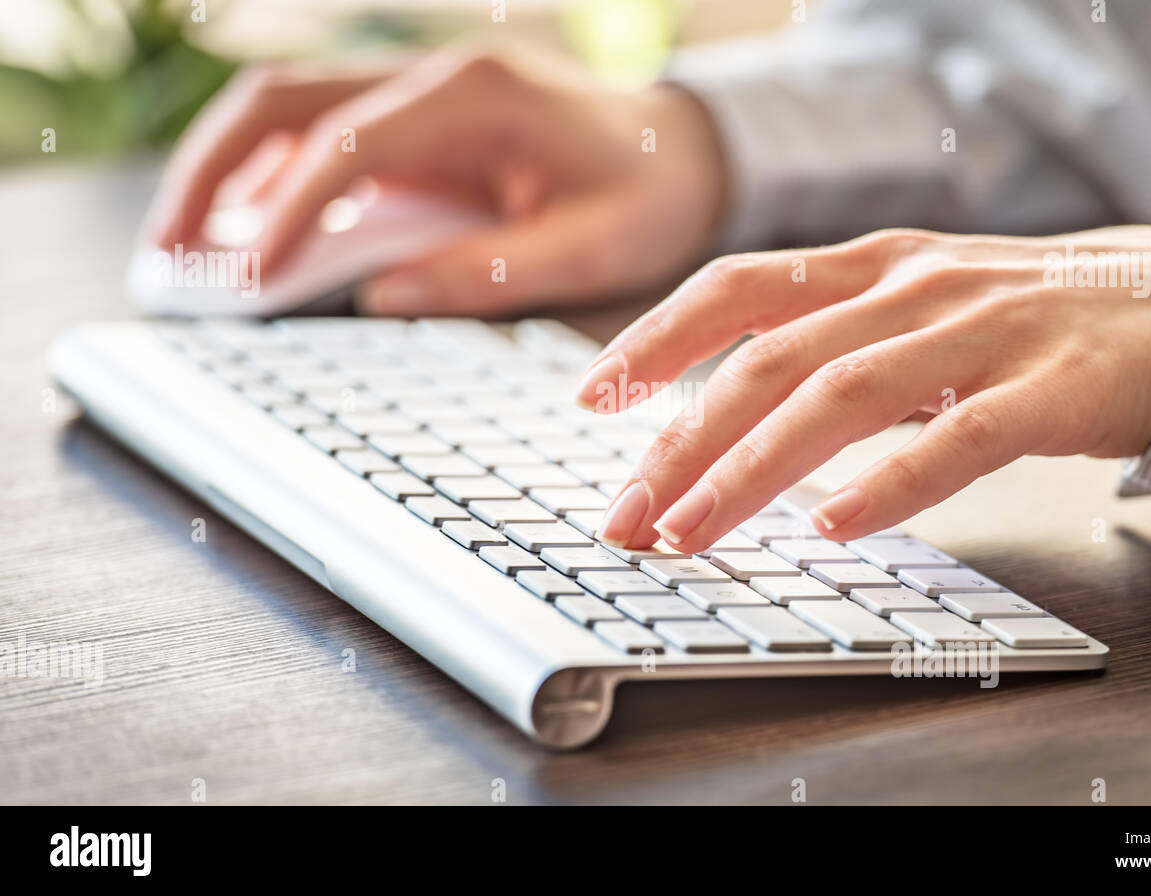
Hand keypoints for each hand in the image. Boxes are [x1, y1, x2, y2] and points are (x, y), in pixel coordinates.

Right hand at [144, 48, 726, 313]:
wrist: (682, 151)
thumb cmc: (646, 194)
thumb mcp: (588, 248)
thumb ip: (488, 271)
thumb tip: (380, 295)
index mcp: (476, 96)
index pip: (350, 142)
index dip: (289, 210)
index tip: (250, 276)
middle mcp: (433, 78)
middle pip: (286, 100)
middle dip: (216, 170)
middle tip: (171, 252)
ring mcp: (418, 94)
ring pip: (288, 109)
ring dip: (230, 171)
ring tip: (185, 250)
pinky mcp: (414, 124)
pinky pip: (322, 138)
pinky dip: (275, 180)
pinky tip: (252, 235)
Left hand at [579, 226, 1150, 550]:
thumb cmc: (1024, 319)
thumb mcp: (912, 307)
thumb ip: (830, 342)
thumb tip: (726, 413)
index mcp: (870, 266)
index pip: (738, 288)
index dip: (656, 337)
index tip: (593, 394)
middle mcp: (911, 288)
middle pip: (770, 360)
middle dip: (682, 442)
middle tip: (627, 512)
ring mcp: (982, 331)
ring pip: (842, 396)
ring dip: (752, 471)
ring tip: (691, 531)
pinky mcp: (1050, 387)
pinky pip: (959, 438)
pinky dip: (891, 483)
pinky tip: (835, 525)